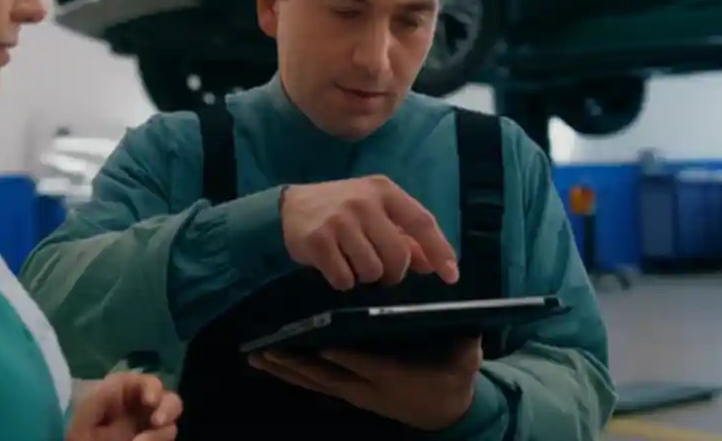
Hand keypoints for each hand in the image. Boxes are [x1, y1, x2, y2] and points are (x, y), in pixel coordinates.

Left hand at [66, 372, 181, 440]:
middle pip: (168, 401)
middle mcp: (139, 411)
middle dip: (168, 408)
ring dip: (160, 435)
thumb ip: (101, 397)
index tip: (151, 401)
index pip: (147, 383)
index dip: (154, 387)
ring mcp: (143, 431)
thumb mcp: (82, 413)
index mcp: (123, 394)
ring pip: (168, 427)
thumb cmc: (74, 432)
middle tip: (158, 422)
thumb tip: (120, 386)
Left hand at [249, 336, 481, 431]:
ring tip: (257, 356)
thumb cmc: (455, 373)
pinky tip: (271, 364)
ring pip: (316, 382)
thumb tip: (464, 311)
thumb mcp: (464, 354)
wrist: (449, 411)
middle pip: (328, 376)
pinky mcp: (351, 394)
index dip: (346, 356)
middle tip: (268, 349)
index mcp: (397, 375)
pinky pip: (317, 384)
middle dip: (298, 363)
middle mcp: (371, 388)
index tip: (324, 342)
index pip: (368, 365)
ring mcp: (358, 393)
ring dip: (286, 370)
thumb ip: (462, 334)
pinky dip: (293, 375)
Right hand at [280, 175, 458, 289]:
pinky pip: (344, 278)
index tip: (451, 275)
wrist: (289, 207)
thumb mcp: (374, 212)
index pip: (421, 221)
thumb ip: (403, 235)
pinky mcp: (318, 240)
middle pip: (397, 255)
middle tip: (382, 272)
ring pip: (372, 270)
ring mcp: (340, 220)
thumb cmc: (341, 209)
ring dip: (365, 276)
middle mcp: (364, 202)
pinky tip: (334, 265)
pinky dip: (343, 280)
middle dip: (394, 272)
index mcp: (384, 190)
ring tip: (352, 261)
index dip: (439, 250)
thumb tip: (429, 264)